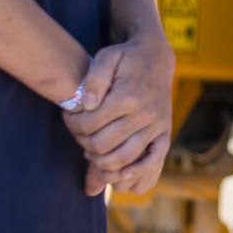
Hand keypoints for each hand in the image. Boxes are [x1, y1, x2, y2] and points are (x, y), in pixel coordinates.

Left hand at [66, 32, 174, 195]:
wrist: (157, 58)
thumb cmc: (126, 58)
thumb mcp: (107, 56)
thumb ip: (94, 79)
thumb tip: (88, 106)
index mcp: (127, 97)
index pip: (89, 124)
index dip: (72, 124)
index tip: (68, 117)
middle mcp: (144, 115)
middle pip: (102, 145)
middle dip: (82, 142)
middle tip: (78, 134)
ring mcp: (156, 127)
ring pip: (123, 159)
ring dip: (101, 162)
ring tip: (91, 150)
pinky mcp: (164, 134)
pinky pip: (151, 164)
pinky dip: (134, 176)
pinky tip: (117, 174)